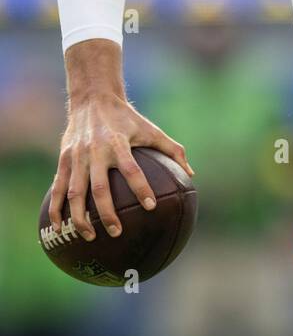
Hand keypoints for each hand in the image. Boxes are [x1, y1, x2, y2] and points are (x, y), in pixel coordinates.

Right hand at [49, 94, 193, 240]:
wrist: (92, 98)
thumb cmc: (126, 118)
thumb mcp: (150, 129)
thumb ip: (172, 150)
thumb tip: (191, 174)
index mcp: (118, 143)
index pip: (131, 169)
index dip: (140, 187)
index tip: (150, 206)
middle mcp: (95, 151)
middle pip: (99, 188)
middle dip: (107, 213)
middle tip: (117, 232)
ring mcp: (76, 157)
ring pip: (75, 192)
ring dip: (80, 217)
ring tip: (90, 236)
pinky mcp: (63, 160)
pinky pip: (58, 188)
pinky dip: (57, 209)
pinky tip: (58, 228)